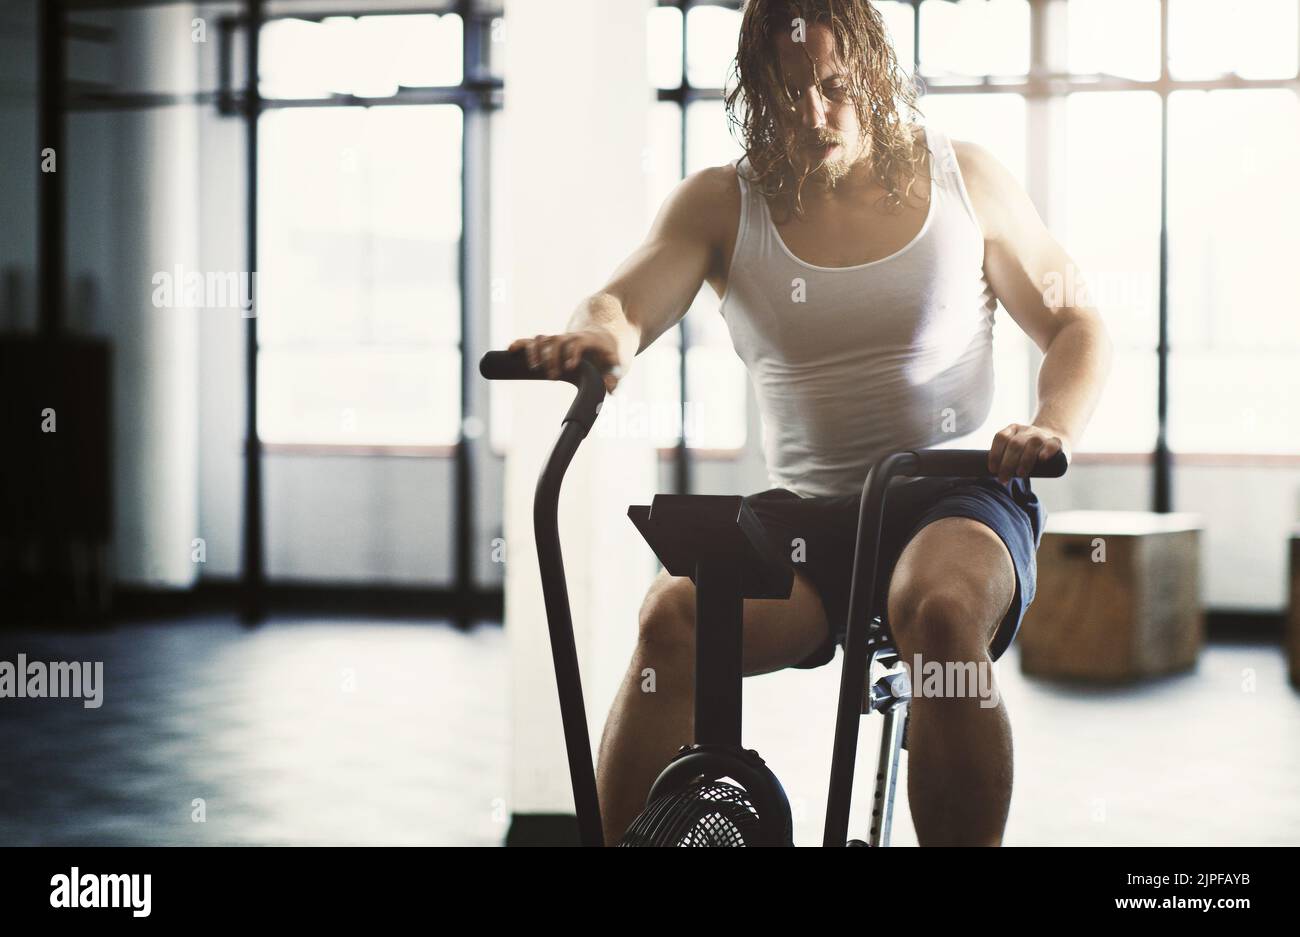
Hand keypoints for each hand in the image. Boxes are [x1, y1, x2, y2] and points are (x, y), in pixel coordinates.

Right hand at [507, 329, 627, 393]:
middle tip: (552, 376)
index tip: (569, 367)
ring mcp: (558, 340)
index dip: (572, 352)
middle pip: (556, 340)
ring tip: (534, 368)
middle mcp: (571, 337)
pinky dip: (521, 344)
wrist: (602, 333)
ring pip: (542, 339)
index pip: (578, 342)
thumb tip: (609, 389)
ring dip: (535, 351)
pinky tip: (511, 351)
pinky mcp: (549, 345)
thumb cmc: (610, 353)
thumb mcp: (618, 363)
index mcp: (589, 340)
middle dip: (551, 356)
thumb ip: (615, 376)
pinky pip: (532, 341)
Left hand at [987, 423, 1069, 483]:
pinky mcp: (1056, 442)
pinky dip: (1047, 451)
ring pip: (1032, 444)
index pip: (1001, 438)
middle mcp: (1027, 430)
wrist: (1054, 439)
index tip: (993, 469)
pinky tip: (1041, 459)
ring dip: (1024, 460)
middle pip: (1015, 444)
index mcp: (1013, 430)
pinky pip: (1052, 444)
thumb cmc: (1027, 450)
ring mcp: (1042, 435)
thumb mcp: (1014, 449)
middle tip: (1003, 478)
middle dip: (1007, 463)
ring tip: (1020, 474)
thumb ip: (1004, 458)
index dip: (995, 453)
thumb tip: (988, 475)